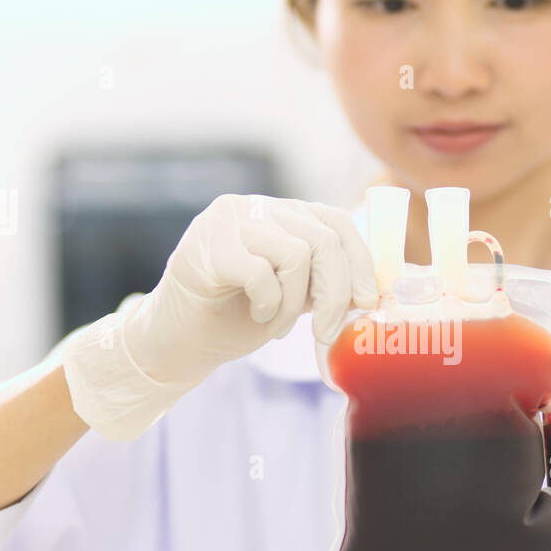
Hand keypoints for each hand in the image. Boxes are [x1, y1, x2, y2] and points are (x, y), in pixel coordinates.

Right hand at [61, 193, 377, 440]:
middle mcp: (254, 207)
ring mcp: (227, 220)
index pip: (336, 222)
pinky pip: (262, 273)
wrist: (175, 343)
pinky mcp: (207, 245)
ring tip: (275, 324)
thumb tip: (374, 290)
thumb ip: (326, 283)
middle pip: (323, 239)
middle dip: (336, 293)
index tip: (369, 301)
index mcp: (278, 214)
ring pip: (297, 254)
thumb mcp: (294, 298)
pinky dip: (267, 305)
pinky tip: (255, 316)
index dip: (361, 261)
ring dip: (294, 304)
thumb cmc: (234, 319)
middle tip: (326, 332)